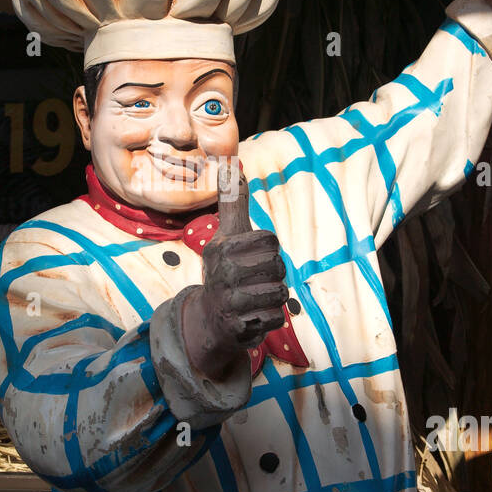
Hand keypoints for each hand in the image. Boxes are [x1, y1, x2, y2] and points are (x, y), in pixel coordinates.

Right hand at [180, 161, 288, 380]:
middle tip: (255, 281)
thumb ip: (233, 203)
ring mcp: (228, 300)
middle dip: (275, 275)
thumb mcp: (228, 236)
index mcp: (221, 247)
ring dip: (274, 298)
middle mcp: (221, 271)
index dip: (268, 250)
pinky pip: (277, 317)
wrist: (211, 321)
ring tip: (256, 299)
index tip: (251, 257)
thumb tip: (232, 165)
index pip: (269, 240)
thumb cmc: (227, 272)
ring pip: (280, 292)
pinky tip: (253, 317)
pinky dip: (271, 318)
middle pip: (278, 266)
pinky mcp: (238, 325)